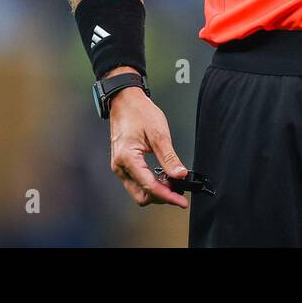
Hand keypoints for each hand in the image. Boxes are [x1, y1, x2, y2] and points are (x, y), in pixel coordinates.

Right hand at [106, 71, 189, 207]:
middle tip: (179, 192)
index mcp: (127, 158)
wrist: (125, 101)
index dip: (168, 196)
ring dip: (155, 191)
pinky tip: (162, 177)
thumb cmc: (139, 112)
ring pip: (138, 191)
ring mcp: (119, 166)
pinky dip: (149, 184)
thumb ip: (169, 157)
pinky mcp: (122, 164)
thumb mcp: (159, 133)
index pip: (150, 186)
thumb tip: (180, 175)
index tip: (182, 201)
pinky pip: (136, 182)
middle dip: (161, 197)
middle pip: (141, 195)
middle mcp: (120, 166)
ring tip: (173, 184)